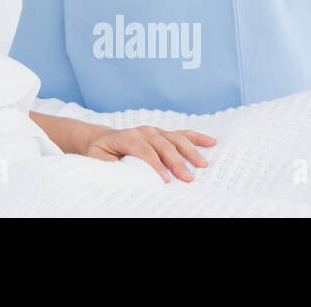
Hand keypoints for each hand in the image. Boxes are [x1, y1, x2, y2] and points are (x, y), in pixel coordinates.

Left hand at [82, 123, 215, 182]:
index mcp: (126, 137)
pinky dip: (197, 137)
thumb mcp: (99, 159)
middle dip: (176, 162)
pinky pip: (182, 134)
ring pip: (175, 139)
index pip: (144, 151)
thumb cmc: (100, 152)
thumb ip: (111, 164)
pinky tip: (211, 142)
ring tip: (203, 165)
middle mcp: (143, 131)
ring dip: (190, 151)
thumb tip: (123, 172)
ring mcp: (154, 131)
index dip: (155, 166)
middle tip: (188, 178)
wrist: (101, 139)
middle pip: (163, 146)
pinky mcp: (162, 134)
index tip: (166, 180)